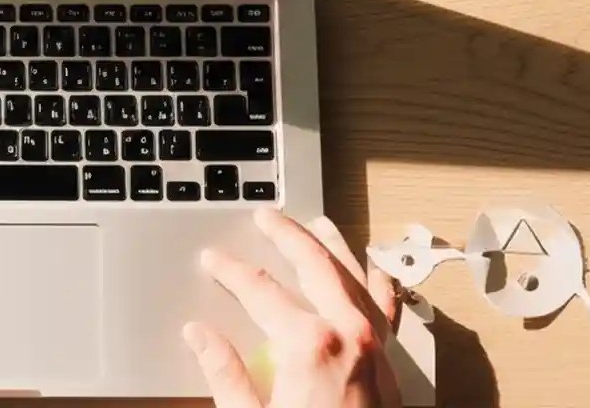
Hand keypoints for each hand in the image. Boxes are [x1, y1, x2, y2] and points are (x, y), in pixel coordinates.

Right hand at [184, 208, 400, 407]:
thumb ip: (224, 373)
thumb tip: (200, 336)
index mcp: (309, 344)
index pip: (259, 288)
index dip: (231, 270)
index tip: (213, 261)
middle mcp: (350, 335)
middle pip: (316, 264)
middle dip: (287, 236)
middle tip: (266, 217)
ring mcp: (376, 348)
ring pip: (357, 276)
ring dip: (334, 246)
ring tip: (318, 224)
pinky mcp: (389, 366)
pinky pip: (386, 308)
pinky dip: (377, 282)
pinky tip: (371, 270)